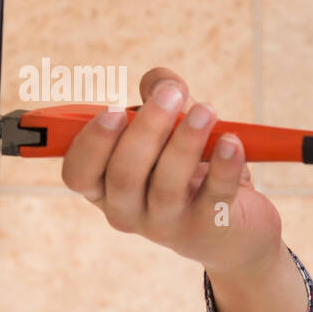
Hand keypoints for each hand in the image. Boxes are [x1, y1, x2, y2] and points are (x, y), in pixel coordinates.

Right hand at [60, 67, 283, 276]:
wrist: (234, 227)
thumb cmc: (190, 168)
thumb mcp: (171, 128)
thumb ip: (161, 97)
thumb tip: (161, 82)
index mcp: (105, 186)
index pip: (78, 174)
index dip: (91, 143)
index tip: (115, 109)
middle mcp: (128, 211)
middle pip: (123, 175)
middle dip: (146, 129)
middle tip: (170, 95)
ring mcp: (166, 225)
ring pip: (166, 186)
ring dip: (185, 142)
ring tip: (206, 110)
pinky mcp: (207, 228)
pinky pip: (214, 197)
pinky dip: (224, 166)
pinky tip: (231, 142)